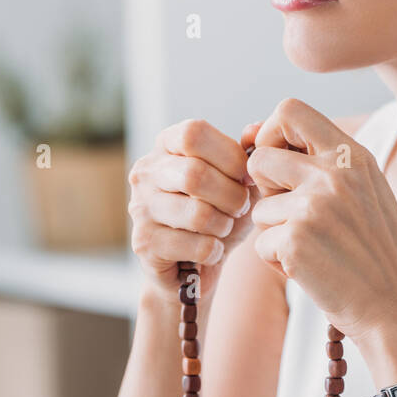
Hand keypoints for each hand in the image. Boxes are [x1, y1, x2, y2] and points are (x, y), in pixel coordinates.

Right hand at [128, 119, 255, 299]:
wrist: (193, 267)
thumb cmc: (216, 216)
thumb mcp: (236, 182)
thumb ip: (246, 154)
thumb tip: (256, 129)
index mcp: (165, 146)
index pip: (194, 133)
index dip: (229, 156)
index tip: (246, 178)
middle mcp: (146, 173)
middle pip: (194, 174)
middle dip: (232, 196)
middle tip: (240, 208)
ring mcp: (140, 209)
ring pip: (198, 214)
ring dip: (224, 226)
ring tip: (223, 229)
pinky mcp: (145, 244)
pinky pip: (198, 246)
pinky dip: (215, 252)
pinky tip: (211, 252)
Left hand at [247, 98, 396, 349]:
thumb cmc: (378, 257)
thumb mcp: (366, 194)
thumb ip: (323, 166)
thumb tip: (255, 143)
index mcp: (352, 156)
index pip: (289, 110)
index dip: (269, 133)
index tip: (276, 165)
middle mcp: (333, 174)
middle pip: (259, 159)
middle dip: (265, 191)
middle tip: (293, 218)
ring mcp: (313, 206)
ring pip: (259, 209)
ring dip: (275, 234)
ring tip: (313, 252)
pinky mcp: (295, 241)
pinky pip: (260, 245)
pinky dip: (277, 264)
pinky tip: (310, 272)